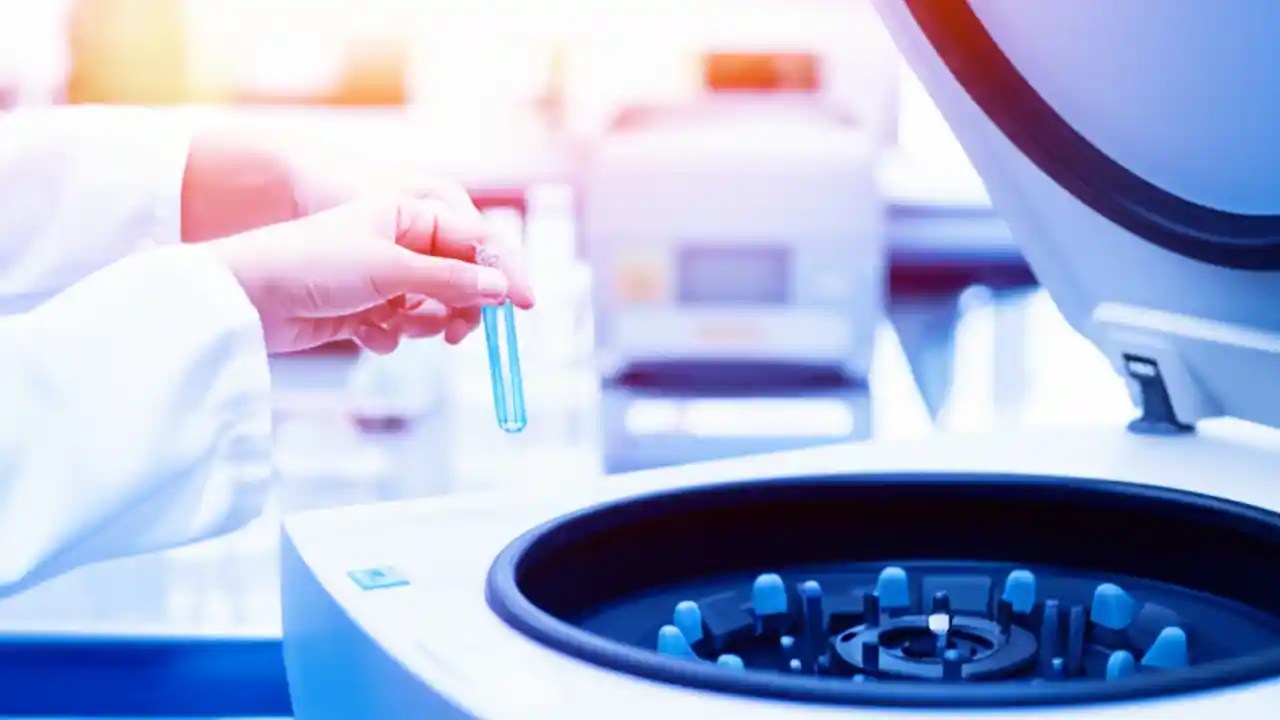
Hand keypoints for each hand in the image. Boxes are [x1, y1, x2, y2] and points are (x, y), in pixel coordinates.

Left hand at [207, 192, 533, 354]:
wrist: (243, 297)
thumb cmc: (312, 264)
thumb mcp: (390, 269)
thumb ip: (451, 281)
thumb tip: (500, 289)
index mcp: (406, 211)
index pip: (473, 240)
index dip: (502, 272)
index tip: (525, 305)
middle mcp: (397, 242)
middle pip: (458, 278)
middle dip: (460, 306)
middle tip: (456, 334)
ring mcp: (380, 277)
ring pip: (432, 308)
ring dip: (422, 323)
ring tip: (395, 325)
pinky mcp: (362, 310)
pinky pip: (401, 328)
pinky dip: (391, 335)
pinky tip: (365, 333)